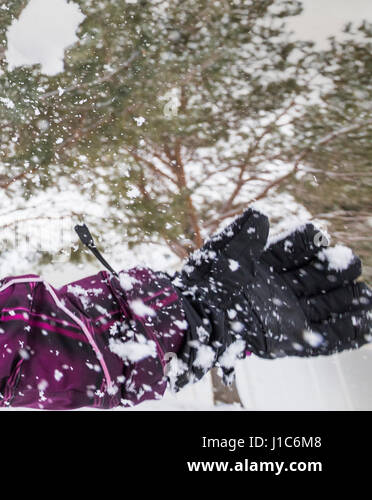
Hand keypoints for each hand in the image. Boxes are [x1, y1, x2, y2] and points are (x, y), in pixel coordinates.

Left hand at [170, 208, 371, 379]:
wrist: (197, 317)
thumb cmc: (204, 283)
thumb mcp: (223, 255)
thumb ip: (244, 236)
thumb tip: (260, 212)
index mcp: (263, 265)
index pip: (293, 250)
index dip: (307, 243)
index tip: (318, 235)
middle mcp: (279, 289)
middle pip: (316, 277)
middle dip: (335, 269)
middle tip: (348, 261)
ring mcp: (286, 314)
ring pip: (326, 305)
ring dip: (349, 300)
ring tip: (367, 294)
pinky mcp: (290, 339)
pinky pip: (325, 337)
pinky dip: (348, 331)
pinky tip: (367, 323)